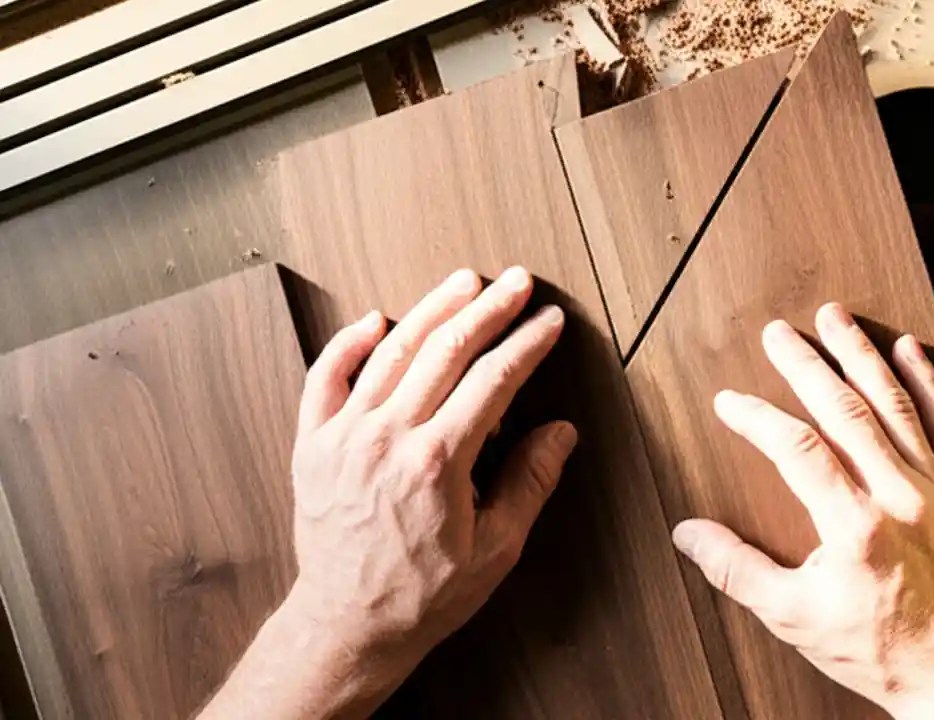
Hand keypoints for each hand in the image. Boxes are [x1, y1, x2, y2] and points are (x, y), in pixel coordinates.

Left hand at [203, 267, 576, 718]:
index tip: (548, 321)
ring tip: (463, 281)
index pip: (494, 379)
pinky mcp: (314, 444)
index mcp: (438, 461)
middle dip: (489, 309)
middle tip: (517, 283)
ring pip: (392, 351)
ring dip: (432, 309)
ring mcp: (346, 435)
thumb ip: (529, 483)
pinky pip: (327, 376)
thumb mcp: (496, 549)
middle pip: (447, 350)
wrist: (349, 624)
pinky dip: (349, 342)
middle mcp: (389, 437)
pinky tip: (375, 319)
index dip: (527, 344)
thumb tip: (559, 432)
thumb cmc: (424, 594)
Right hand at [671, 303, 933, 719]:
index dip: (757, 417)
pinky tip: (909, 352)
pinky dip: (927, 382)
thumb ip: (736, 570)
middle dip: (806, 363)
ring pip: (894, 404)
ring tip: (836, 318)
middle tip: (779, 332)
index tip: (730, 402)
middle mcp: (897, 496)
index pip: (796, 447)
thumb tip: (688, 535)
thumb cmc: (878, 648)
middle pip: (844, 409)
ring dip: (861, 354)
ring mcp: (933, 489)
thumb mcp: (792, 617)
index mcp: (853, 525)